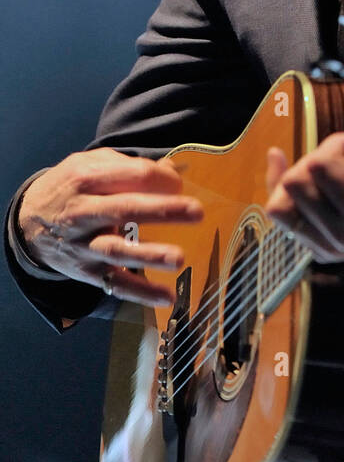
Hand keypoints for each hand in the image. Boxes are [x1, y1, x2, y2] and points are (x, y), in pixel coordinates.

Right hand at [16, 150, 203, 305]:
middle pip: (125, 209)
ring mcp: (84, 244)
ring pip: (117, 250)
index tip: (180, 184)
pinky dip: (140, 293)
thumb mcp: (90, 164)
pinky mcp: (87, 271)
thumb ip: (129, 166)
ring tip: (178, 258)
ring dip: (149, 255)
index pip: (131, 175)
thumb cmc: (72, 187)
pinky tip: (166, 297)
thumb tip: (172, 174)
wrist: (28, 220)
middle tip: (196, 211)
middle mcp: (84, 212)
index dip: (161, 179)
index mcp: (88, 179)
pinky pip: (115, 284)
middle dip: (162, 210)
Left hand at [264, 125, 343, 261]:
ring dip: (305, 177)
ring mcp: (332, 248)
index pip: (319, 164)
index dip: (338, 145)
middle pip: (296, 181)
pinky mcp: (322, 252)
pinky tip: (283, 165)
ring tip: (334, 173)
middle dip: (319, 160)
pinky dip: (281, 188)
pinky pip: (281, 215)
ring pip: (281, 199)